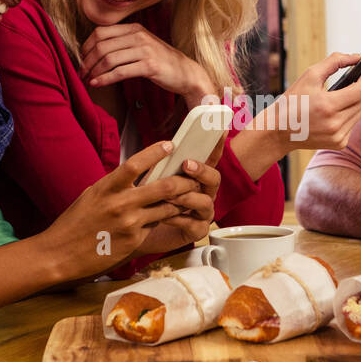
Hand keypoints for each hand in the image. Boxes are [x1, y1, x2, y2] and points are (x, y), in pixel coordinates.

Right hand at [44, 140, 200, 272]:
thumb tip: (135, 173)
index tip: (170, 145)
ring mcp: (129, 224)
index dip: (156, 152)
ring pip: (167, 208)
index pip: (136, 164)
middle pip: (164, 187)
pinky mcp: (134, 241)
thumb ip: (114, 185)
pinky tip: (172, 216)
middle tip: (195, 176)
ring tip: (191, 195)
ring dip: (182, 202)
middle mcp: (119, 204)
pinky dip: (165, 220)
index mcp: (106, 187)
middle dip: (185, 181)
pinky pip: (157, 226)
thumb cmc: (74, 223)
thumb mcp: (91, 195)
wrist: (60, 255)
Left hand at [80, 23, 210, 104]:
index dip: (86, 46)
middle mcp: (138, 36)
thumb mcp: (142, 45)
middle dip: (87, 61)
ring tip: (87, 80)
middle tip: (81, 73)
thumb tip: (95, 51)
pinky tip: (97, 84)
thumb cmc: (161, 62)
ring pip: (109, 59)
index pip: (100, 32)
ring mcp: (144, 50)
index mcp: (134, 28)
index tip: (81, 59)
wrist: (186, 72)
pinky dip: (105, 79)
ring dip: (94, 71)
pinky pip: (120, 72)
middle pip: (102, 46)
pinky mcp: (149, 65)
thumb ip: (123, 43)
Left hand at [137, 140, 223, 254]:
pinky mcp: (197, 230)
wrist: (139, 231)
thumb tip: (166, 147)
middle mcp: (204, 193)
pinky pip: (193, 224)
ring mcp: (203, 212)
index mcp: (196, 177)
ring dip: (187, 197)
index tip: (221, 130)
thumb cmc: (148, 202)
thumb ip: (163, 166)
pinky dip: (178, 219)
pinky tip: (164, 216)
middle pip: (214, 178)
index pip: (211, 158)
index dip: (217, 145)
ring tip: (169, 196)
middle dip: (201, 170)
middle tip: (186, 164)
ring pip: (206, 202)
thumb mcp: (153, 179)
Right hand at [257, 51, 360, 151]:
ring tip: (349, 89)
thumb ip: (334, 62)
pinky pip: (354, 123)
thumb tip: (356, 57)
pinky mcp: (339, 143)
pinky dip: (351, 112)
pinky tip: (340, 108)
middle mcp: (335, 124)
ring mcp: (338, 136)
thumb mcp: (309, 76)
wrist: (277, 131)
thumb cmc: (292, 101)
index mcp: (327, 106)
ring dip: (358, 99)